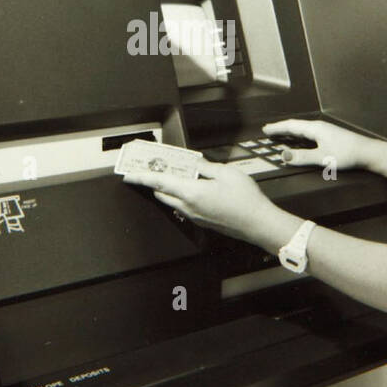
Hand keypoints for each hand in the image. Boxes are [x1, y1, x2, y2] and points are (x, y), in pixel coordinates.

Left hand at [122, 160, 295, 248]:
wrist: (258, 224)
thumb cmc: (246, 200)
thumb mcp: (227, 173)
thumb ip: (206, 167)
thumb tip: (193, 163)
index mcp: (191, 192)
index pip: (159, 182)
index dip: (142, 177)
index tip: (129, 174)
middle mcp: (188, 207)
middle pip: (161, 193)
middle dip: (154, 181)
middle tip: (152, 169)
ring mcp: (194, 216)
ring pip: (171, 201)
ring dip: (167, 189)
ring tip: (172, 175)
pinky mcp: (201, 221)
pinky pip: (182, 208)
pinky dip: (179, 196)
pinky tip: (189, 187)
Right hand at [262, 118, 372, 171]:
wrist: (368, 153)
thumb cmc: (349, 153)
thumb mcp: (322, 157)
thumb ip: (302, 157)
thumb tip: (284, 156)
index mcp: (315, 128)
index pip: (291, 126)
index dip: (277, 128)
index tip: (266, 129)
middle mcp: (319, 127)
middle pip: (295, 126)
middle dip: (281, 128)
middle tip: (269, 131)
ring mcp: (325, 131)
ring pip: (302, 130)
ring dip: (290, 132)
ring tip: (281, 135)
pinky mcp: (330, 137)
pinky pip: (309, 134)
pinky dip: (299, 137)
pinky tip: (300, 142)